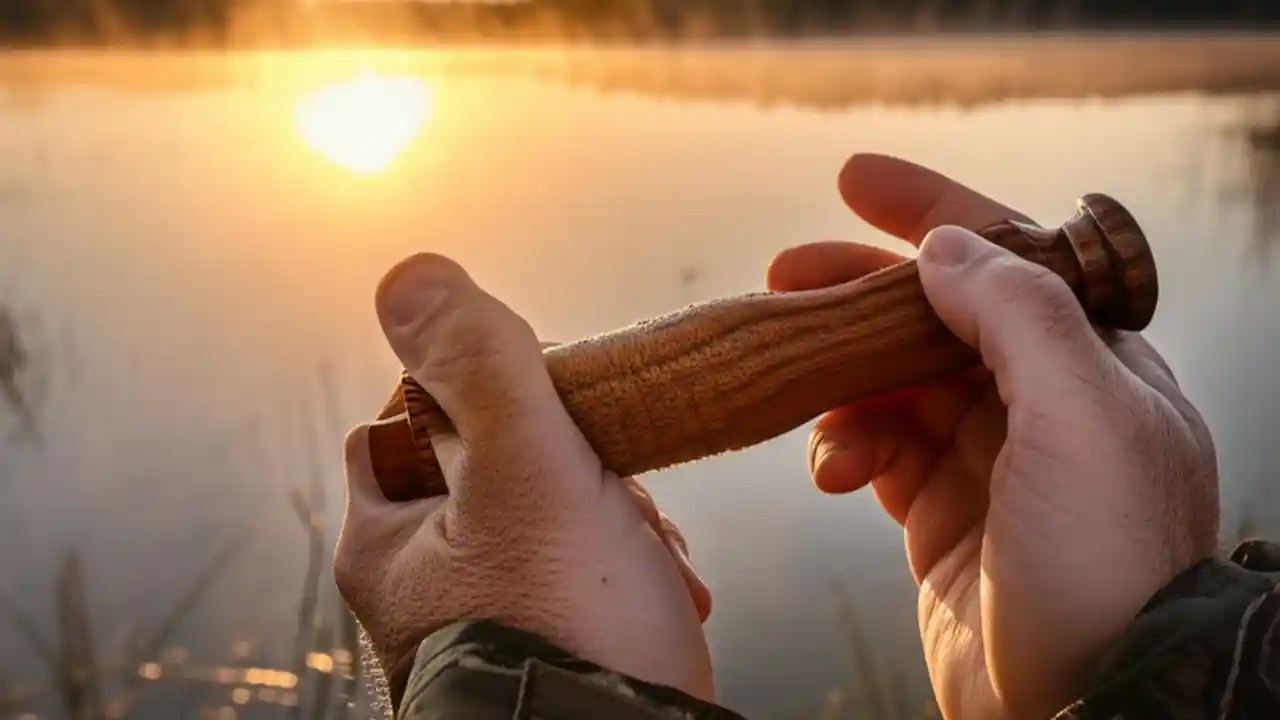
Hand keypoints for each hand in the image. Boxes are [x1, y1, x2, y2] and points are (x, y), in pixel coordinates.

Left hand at [334, 254, 713, 705]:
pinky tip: (667, 585)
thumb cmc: (571, 628)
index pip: (408, 416)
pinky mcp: (548, 644)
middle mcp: (423, 586)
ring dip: (615, 515)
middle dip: (574, 464)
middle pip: (495, 465)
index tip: (547, 397)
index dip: (479, 390)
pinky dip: (628, 566)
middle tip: (620, 491)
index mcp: (386, 543)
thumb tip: (408, 275)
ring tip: (654, 552)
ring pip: (552, 517)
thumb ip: (478, 365)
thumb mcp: (526, 469)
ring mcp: (486, 618)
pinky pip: (584, 574)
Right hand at [768, 155, 1219, 718]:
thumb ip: (1017, 314)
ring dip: (841, 380)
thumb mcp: (1081, 417)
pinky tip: (832, 467)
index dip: (932, 212)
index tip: (855, 179)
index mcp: (1091, 364)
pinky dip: (844, 447)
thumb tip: (946, 247)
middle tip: (784, 273)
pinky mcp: (940, 517)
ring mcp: (987, 462)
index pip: (1008, 259)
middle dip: (859, 290)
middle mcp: (1040, 405)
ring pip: (893, 384)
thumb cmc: (1107, 562)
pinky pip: (877, 452)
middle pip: (933, 317)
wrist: (1088, 703)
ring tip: (800, 394)